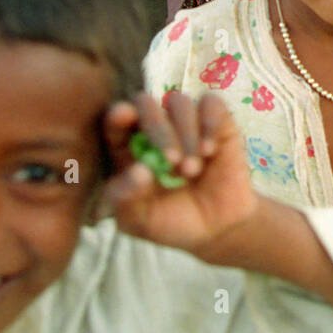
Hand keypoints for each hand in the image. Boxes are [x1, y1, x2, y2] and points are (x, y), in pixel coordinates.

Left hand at [98, 92, 258, 255]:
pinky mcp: (217, 123)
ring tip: (191, 170)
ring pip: (179, 102)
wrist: (215, 230)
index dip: (118, 113)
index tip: (123, 116)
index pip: (115, 118)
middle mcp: (155, 129)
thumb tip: (139, 170)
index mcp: (127, 147)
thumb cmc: (170, 222)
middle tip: (171, 161)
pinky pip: (211, 104)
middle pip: (146, 103)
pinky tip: (209, 150)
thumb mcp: (138, 221)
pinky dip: (209, 123)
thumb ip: (126, 199)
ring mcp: (186, 123)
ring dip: (186, 134)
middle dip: (157, 128)